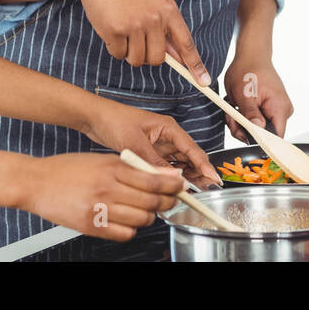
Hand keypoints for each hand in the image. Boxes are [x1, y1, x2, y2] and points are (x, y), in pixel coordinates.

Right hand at [18, 153, 182, 240]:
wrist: (36, 182)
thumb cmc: (67, 169)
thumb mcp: (102, 160)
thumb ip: (130, 167)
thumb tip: (159, 175)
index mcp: (112, 168)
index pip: (154, 180)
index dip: (173, 185)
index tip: (180, 185)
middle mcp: (108, 189)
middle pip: (152, 202)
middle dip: (167, 202)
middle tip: (169, 200)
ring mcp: (100, 209)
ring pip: (141, 220)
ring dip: (149, 217)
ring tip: (145, 210)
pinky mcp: (92, 227)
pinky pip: (124, 234)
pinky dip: (131, 229)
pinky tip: (127, 221)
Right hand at [76, 0, 211, 85]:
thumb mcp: (155, 2)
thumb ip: (166, 27)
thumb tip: (177, 57)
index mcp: (168, 10)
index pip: (186, 42)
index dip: (195, 64)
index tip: (203, 81)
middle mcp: (154, 18)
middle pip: (157, 59)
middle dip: (147, 56)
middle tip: (138, 40)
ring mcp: (135, 25)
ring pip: (137, 60)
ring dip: (129, 52)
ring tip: (124, 30)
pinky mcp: (115, 30)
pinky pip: (118, 55)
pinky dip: (114, 47)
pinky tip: (111, 28)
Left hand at [83, 100, 222, 186]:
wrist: (95, 118)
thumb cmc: (115, 120)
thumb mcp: (135, 143)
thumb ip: (153, 161)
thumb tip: (171, 177)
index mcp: (169, 128)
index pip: (192, 149)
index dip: (204, 165)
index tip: (213, 178)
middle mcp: (167, 136)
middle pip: (188, 157)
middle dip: (197, 173)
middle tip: (205, 190)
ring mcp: (158, 145)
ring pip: (177, 163)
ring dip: (183, 176)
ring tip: (191, 192)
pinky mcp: (149, 152)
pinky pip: (164, 166)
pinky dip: (168, 176)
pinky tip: (170, 187)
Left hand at [223, 52, 293, 142]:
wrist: (251, 55)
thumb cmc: (248, 69)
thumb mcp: (243, 93)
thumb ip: (251, 113)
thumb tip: (257, 130)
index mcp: (279, 108)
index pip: (275, 137)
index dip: (258, 141)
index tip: (242, 133)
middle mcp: (282, 111)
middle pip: (264, 134)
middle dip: (243, 129)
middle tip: (231, 117)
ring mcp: (277, 110)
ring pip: (257, 128)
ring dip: (241, 122)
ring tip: (233, 108)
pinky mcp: (270, 108)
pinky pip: (257, 121)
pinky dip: (244, 116)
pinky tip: (238, 106)